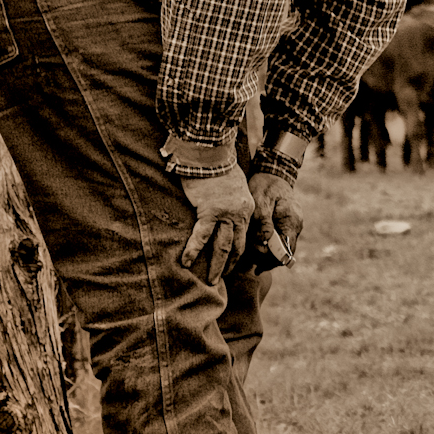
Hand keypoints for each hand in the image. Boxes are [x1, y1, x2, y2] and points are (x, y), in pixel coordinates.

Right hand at [180, 166, 253, 283]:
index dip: (240, 253)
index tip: (234, 264)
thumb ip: (235, 203)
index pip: (245, 236)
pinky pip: (201, 236)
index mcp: (247, 209)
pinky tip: (186, 262)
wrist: (212, 154)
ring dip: (217, 265)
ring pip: (222, 246)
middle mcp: (240, 214)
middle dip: (230, 265)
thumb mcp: (236, 187)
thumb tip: (227, 213)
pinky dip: (194, 250)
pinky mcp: (208, 212)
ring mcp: (225, 214)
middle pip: (237, 245)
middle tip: (222, 279)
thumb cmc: (220, 167)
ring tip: (211, 280)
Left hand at [249, 171, 303, 263]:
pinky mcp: (288, 224)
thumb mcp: (260, 200)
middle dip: (267, 258)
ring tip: (251, 252)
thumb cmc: (265, 185)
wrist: (274, 172)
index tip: (255, 254)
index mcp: (291, 221)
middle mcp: (296, 226)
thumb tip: (265, 241)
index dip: (270, 258)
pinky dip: (269, 245)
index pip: (286, 251)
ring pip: (282, 248)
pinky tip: (256, 246)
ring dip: (267, 253)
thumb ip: (263, 221)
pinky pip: (280, 240)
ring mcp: (293, 225)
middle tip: (250, 258)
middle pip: (284, 253)